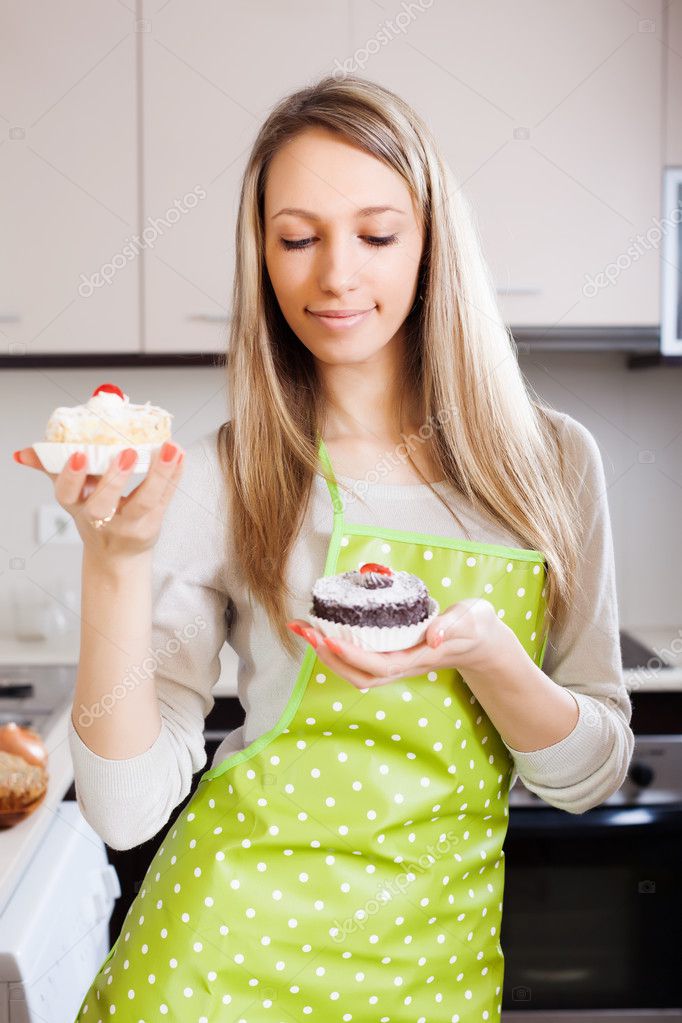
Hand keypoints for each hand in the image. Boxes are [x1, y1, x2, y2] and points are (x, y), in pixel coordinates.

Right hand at [13, 442, 184, 558]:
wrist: (118, 555)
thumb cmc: (95, 517)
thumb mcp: (72, 496)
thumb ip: (53, 470)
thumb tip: (24, 453)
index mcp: (77, 505)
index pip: (67, 493)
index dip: (72, 476)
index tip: (79, 455)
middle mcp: (101, 519)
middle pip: (104, 503)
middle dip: (114, 478)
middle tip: (127, 452)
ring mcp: (129, 524)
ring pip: (144, 501)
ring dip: (158, 473)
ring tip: (169, 449)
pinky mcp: (152, 524)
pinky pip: (166, 498)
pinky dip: (175, 474)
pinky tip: (180, 455)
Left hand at [287, 597, 506, 689]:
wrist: (481, 641)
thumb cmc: (476, 626)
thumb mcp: (472, 618)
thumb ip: (454, 625)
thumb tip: (434, 634)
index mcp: (421, 657)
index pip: (382, 665)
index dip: (353, 656)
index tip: (329, 639)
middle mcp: (405, 665)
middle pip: (361, 675)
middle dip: (329, 656)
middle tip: (303, 630)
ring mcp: (397, 664)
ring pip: (357, 673)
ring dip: (327, 655)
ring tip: (304, 630)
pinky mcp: (392, 656)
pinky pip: (360, 661)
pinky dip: (336, 650)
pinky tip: (323, 632)